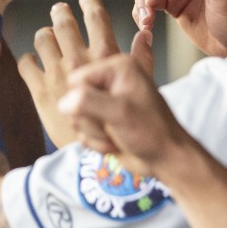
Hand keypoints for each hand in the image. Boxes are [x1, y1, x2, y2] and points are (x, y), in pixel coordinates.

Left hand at [18, 0, 152, 145]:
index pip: (96, 18)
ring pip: (42, 39)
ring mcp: (58, 74)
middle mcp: (80, 60)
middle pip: (63, 23)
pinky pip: (26, 64)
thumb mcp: (140, 87)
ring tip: (46, 36)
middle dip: (60, 12)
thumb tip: (145, 33)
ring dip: (44, 35)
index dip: (90, 4)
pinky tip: (33, 63)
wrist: (102, 153)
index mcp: (106, 56)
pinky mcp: (40, 90)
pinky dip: (28, 60)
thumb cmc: (127, 122)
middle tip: (59, 9)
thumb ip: (142, 58)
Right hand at [58, 54, 194, 177]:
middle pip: (73, 99)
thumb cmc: (151, 131)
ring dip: (95, 132)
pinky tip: (114, 142)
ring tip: (116, 134)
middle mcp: (109, 81)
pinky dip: (97, 142)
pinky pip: (81, 132)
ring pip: (75, 118)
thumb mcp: (119, 112)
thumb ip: (86, 101)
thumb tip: (62, 103)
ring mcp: (104, 103)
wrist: (165, 159)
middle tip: (114, 125)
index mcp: (117, 68)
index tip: (108, 109)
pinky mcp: (101, 121)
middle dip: (91, 119)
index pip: (76, 79)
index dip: (85, 99)